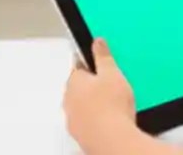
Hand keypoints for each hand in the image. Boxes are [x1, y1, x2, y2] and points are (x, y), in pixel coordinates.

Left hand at [64, 39, 139, 153]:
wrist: (113, 140)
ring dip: (93, 104)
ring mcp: (73, 119)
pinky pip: (87, 123)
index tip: (97, 62)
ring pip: (82, 106)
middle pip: (80, 87)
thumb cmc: (111, 108)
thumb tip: (97, 42)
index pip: (78, 65)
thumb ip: (103, 56)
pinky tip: (110, 121)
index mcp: (74, 81)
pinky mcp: (81, 135)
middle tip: (111, 86)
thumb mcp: (112, 73)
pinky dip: (96, 121)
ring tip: (113, 106)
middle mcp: (69, 100)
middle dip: (93, 85)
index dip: (90, 63)